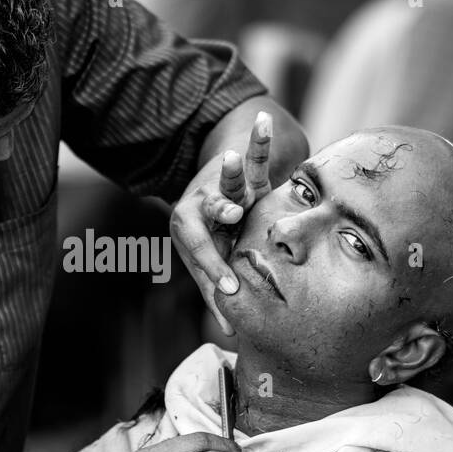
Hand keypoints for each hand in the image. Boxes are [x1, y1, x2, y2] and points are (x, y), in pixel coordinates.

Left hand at [171, 111, 273, 334]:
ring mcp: (224, 186)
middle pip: (210, 209)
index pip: (200, 253)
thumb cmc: (215, 239)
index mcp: (189, 231)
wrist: (216, 197)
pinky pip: (255, 154)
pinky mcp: (246, 172)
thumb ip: (216, 292)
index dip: (213, 270)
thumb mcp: (210, 263)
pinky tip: (263, 119)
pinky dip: (259, 137)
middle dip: (221, 212)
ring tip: (233, 159)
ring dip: (233, 169)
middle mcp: (203, 205)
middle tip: (232, 214)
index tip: (230, 290)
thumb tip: (231, 332)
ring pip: (229, 177)